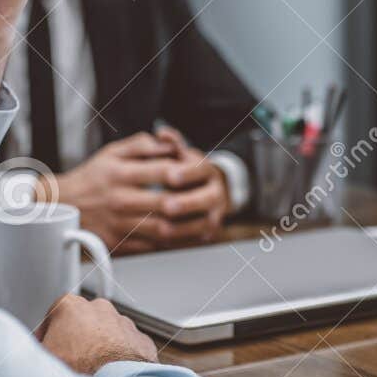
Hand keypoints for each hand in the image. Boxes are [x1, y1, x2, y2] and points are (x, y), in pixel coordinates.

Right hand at [36, 293, 157, 373]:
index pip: (52, 319)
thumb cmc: (80, 370)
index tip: (47, 350)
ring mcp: (122, 322)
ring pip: (106, 333)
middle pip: (82, 323)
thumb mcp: (43, 359)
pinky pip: (126, 347)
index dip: (47, 338)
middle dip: (76, 339)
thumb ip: (38, 352)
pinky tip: (111, 375)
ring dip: (100, 348)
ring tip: (92, 372)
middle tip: (70, 362)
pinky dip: (120, 359)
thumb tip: (33, 357)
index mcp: (70, 307)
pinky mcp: (140, 340)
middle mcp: (98, 309)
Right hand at [52, 133, 222, 253]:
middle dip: (192, 203)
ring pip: (162, 230)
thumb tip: (171, 145)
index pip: (160, 172)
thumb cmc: (91, 178)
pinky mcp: (119, 244)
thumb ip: (142, 145)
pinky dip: (174, 243)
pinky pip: (152, 247)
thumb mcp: (112, 152)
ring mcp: (119, 225)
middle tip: (210, 201)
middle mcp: (119, 200)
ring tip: (206, 221)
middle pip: (165, 204)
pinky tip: (188, 236)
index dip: (185, 172)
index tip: (200, 174)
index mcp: (119, 174)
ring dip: (189, 227)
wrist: (60, 206)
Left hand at [153, 125, 230, 244]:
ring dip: (183, 228)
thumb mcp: (181, 154)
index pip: (201, 170)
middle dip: (186, 204)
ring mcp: (214, 215)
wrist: (209, 191)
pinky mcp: (208, 234)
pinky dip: (181, 242)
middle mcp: (215, 193)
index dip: (187, 173)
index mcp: (207, 171)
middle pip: (206, 200)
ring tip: (162, 229)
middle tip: (167, 206)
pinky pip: (196, 240)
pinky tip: (161, 241)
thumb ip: (171, 144)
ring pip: (203, 224)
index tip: (172, 175)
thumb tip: (163, 133)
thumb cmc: (188, 171)